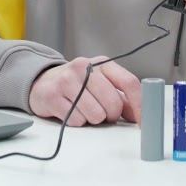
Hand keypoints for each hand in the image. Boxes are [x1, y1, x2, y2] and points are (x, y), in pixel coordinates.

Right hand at [27, 56, 141, 126]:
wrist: (42, 82)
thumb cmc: (77, 85)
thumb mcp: (100, 84)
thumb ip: (121, 97)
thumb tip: (139, 115)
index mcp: (102, 64)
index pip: (129, 82)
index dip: (139, 104)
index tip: (143, 121)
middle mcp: (85, 67)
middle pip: (113, 103)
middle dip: (110, 115)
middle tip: (101, 113)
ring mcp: (67, 80)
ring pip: (96, 115)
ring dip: (92, 119)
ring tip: (83, 109)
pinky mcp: (52, 95)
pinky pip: (77, 121)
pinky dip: (76, 122)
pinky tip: (70, 111)